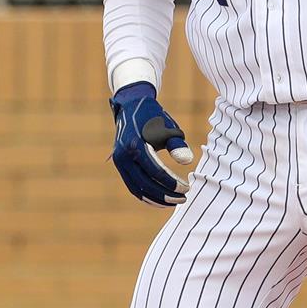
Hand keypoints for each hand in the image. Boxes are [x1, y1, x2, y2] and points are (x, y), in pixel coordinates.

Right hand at [109, 81, 194, 207]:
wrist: (132, 106)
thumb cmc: (154, 117)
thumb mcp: (168, 127)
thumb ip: (177, 144)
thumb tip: (187, 162)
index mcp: (135, 145)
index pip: (155, 171)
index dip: (172, 183)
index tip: (186, 188)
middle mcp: (123, 155)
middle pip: (145, 183)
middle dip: (165, 195)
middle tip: (183, 198)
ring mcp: (119, 161)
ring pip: (137, 188)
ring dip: (155, 198)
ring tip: (174, 201)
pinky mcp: (119, 164)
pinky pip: (132, 184)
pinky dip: (145, 194)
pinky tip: (160, 198)